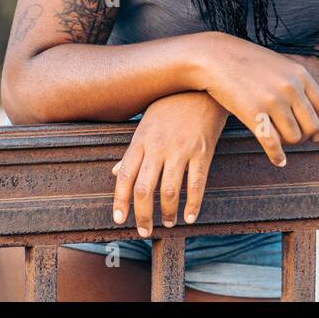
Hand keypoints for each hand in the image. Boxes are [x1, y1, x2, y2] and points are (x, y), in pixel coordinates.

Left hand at [111, 91, 229, 236]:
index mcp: (141, 140)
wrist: (203, 86)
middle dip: (142, 215)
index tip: (119, 219)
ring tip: (168, 223)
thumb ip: (132, 150)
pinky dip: (193, 204)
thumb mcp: (146, 122)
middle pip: (144, 189)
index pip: (124, 176)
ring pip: (169, 191)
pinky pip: (196, 184)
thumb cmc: (172, 103)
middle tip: (144, 230)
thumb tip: (115, 173)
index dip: (120, 201)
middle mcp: (158, 147)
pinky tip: (190, 216)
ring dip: (167, 213)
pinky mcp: (203, 152)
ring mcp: (181, 150)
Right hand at [187, 31, 318, 166]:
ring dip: (287, 144)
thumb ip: (296, 82)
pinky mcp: (254, 114)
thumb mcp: (279, 64)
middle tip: (294, 139)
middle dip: (304, 137)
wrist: (215, 57)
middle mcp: (290, 88)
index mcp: (300, 74)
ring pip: (293, 137)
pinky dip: (277, 156)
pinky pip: (273, 144)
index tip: (316, 135)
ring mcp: (272, 101)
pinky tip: (278, 161)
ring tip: (279, 142)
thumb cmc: (246, 61)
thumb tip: (310, 107)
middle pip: (311, 126)